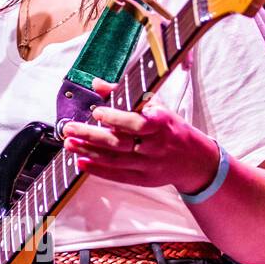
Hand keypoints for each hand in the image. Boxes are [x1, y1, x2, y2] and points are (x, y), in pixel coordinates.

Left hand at [61, 76, 219, 192]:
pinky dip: (98, 169)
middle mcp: (155, 146)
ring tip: (69, 143)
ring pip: (115, 159)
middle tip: (69, 129)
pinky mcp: (143, 179)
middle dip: (91, 135)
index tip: (97, 112)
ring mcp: (149, 165)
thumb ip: (126, 95)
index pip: (136, 122)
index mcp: (162, 124)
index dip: (116, 118)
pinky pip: (117, 175)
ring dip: (89, 152)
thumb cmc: (171, 128)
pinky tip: (81, 162)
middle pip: (119, 142)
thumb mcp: (157, 106)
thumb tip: (98, 84)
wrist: (195, 160)